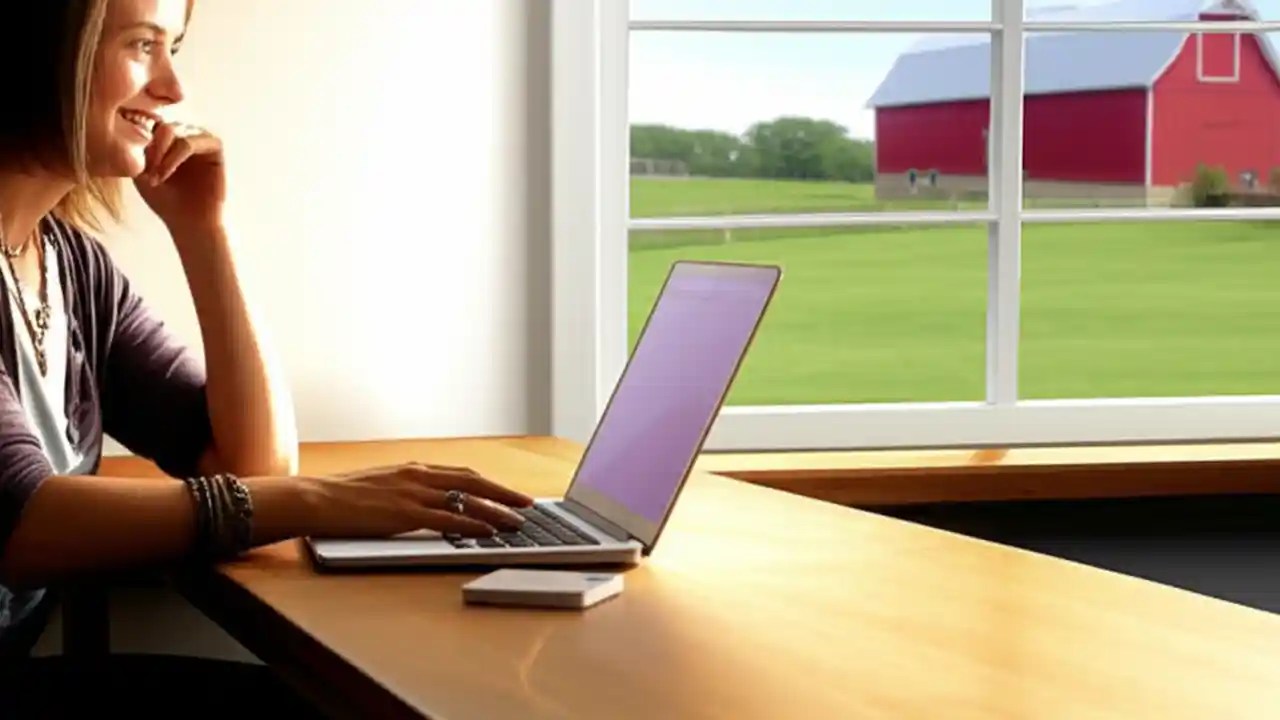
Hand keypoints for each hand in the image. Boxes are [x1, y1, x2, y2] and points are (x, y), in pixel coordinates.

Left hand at [134, 121, 225, 232]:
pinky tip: (165, 175)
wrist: (190, 222)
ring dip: (159, 154)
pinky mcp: (215, 145)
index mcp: (168, 134)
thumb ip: (136, 147)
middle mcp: (186, 130)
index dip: (136, 131)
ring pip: (173, 130)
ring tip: (155, 178)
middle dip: (149, 148)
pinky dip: (173, 158)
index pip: (149, 118)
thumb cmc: (165, 199)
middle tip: (144, 173)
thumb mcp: (141, 170)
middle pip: (159, 123)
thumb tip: (126, 122)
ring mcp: (200, 136)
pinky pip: (188, 142)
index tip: (131, 160)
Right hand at [304, 463, 534, 538]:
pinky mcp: (404, 513)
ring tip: (518, 522)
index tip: (510, 492)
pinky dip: (472, 525)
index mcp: (413, 469)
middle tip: (528, 504)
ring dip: (496, 511)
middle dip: (504, 493)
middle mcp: (418, 476)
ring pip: (466, 499)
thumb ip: (405, 492)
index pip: (462, 474)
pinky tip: (489, 532)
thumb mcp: (381, 486)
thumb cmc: (341, 497)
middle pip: (473, 482)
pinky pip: (447, 519)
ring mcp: (412, 494)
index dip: (490, 484)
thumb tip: (424, 503)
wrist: (314, 498)